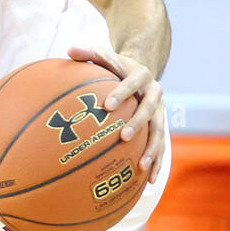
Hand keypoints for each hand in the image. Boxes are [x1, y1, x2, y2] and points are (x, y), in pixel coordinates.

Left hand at [68, 46, 165, 183]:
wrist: (141, 70)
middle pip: (149, 110)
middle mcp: (154, 94)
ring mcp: (160, 111)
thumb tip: (69, 49)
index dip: (121, 93)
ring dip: (153, 150)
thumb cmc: (114, 65)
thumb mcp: (103, 54)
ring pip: (159, 133)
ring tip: (142, 166)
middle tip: (123, 136)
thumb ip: (88, 53)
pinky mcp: (160, 126)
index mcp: (141, 75)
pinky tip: (149, 181)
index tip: (106, 105)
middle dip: (137, 123)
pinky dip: (157, 163)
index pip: (132, 83)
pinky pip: (160, 147)